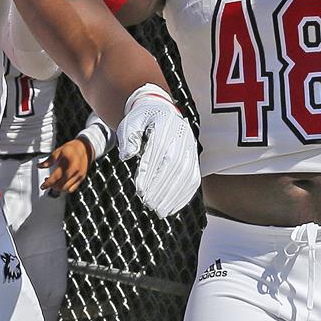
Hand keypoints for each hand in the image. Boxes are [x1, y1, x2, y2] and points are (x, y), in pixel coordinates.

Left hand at [43, 137, 93, 194]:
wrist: (85, 148)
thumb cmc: (71, 148)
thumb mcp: (59, 151)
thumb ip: (49, 160)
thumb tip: (39, 166)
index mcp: (69, 163)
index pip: (56, 176)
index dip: (48, 183)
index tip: (42, 186)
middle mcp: (75, 171)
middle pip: (61, 185)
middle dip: (52, 186)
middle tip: (46, 182)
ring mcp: (79, 175)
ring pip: (67, 189)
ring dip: (58, 189)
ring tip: (53, 184)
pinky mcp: (82, 179)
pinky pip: (72, 189)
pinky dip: (65, 189)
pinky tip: (60, 184)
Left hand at [117, 86, 199, 217]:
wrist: (159, 109)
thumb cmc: (140, 119)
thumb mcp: (130, 122)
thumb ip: (128, 136)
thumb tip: (127, 155)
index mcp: (165, 123)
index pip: (159, 151)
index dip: (150, 171)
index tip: (140, 190)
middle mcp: (181, 135)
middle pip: (174, 165)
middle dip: (162, 187)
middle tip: (149, 204)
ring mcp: (190, 147)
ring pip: (186, 174)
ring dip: (173, 195)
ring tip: (160, 211)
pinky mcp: (193, 158)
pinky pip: (193, 178)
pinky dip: (184, 195)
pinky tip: (172, 208)